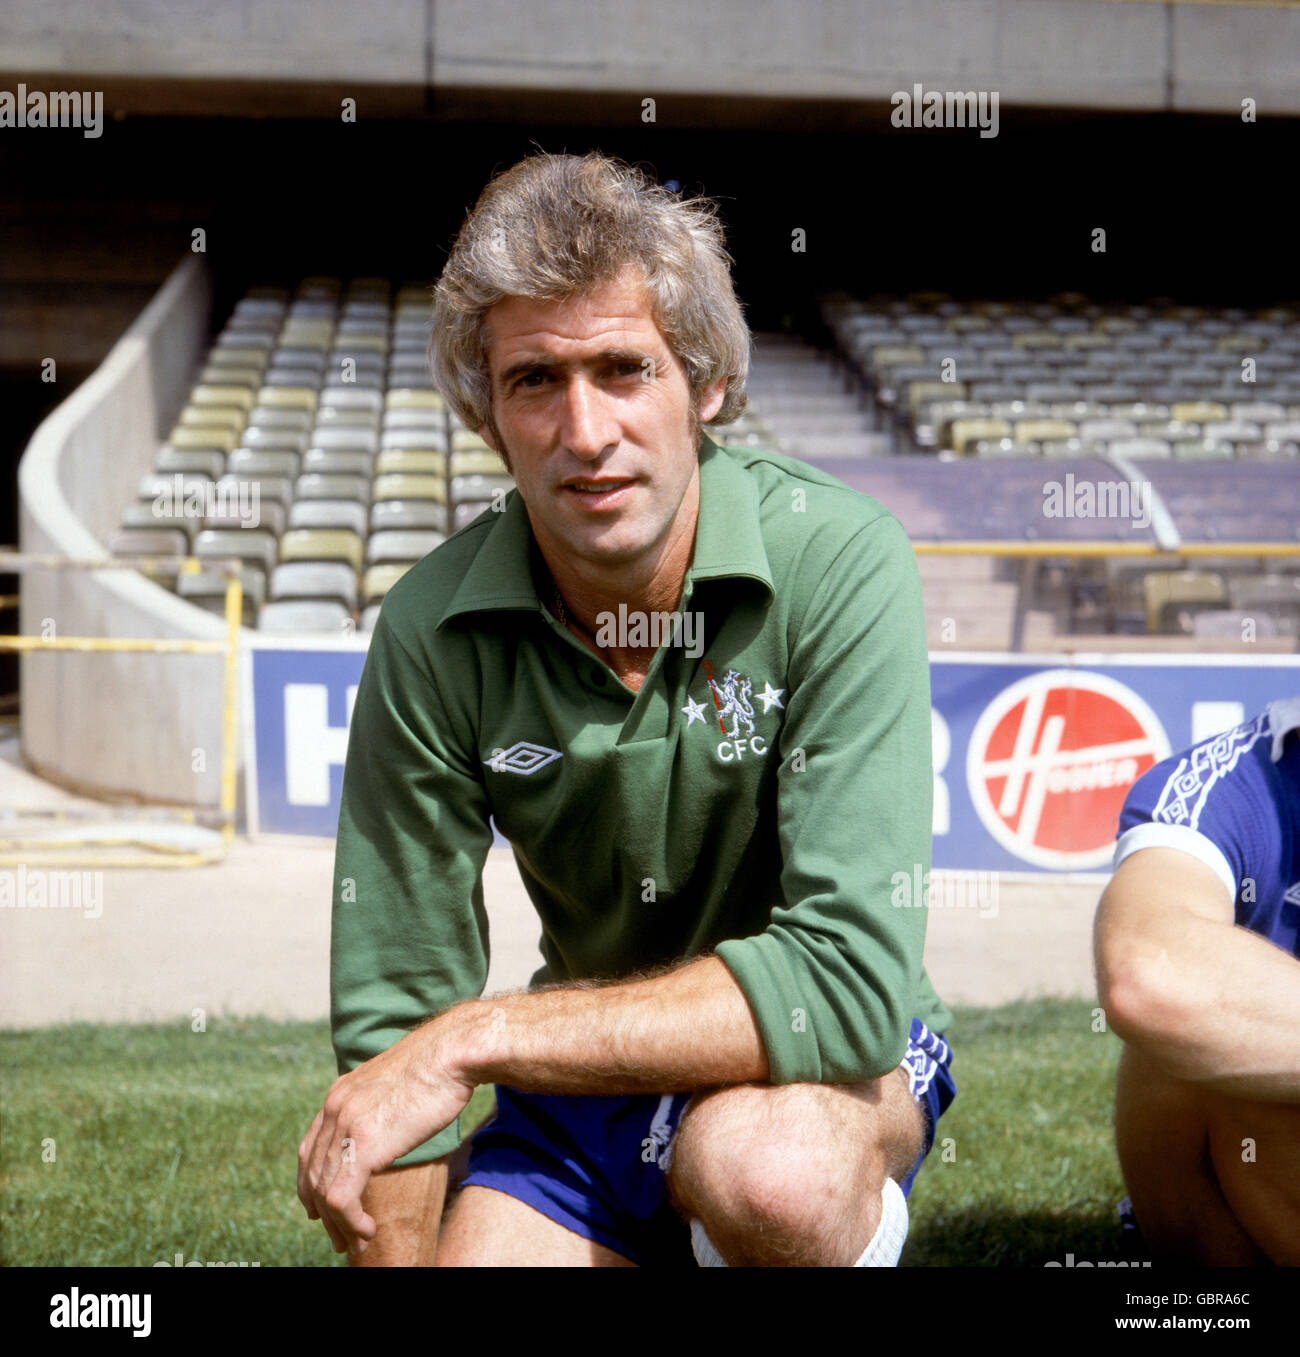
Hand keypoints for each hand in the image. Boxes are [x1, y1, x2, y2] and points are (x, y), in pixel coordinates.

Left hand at [297, 1022, 474, 1256]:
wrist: (451, 1053)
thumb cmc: (439, 1067)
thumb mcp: (397, 1085)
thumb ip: (380, 1105)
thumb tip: (388, 1126)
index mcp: (339, 1093)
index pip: (311, 1148)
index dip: (311, 1183)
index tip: (320, 1208)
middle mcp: (334, 1108)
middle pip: (313, 1173)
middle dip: (321, 1212)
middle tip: (340, 1238)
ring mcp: (345, 1125)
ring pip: (324, 1191)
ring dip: (339, 1225)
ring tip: (356, 1243)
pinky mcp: (362, 1145)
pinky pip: (341, 1198)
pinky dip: (351, 1222)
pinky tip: (368, 1231)